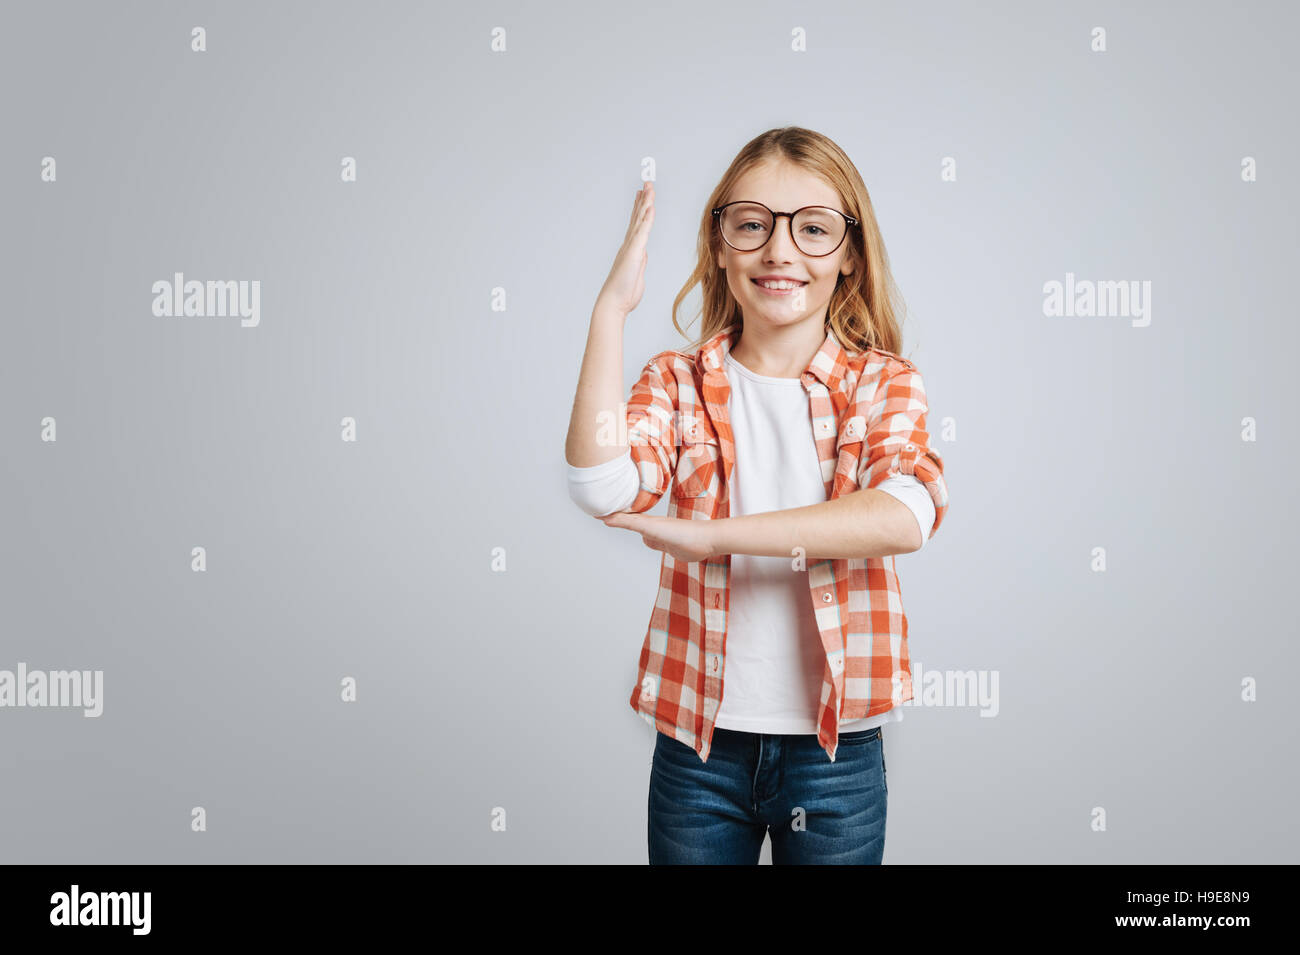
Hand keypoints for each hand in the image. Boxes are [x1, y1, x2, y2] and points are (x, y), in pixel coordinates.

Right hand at [595, 181, 654, 315]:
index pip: (637, 225)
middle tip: (646, 184)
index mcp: (631, 249)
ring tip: (649, 188)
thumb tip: (642, 256)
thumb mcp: (636, 274)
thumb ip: (639, 263)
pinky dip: (647, 220)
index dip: (640, 209)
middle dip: (643, 200)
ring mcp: (631, 248)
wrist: (613, 303)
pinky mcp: (634, 253)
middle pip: (638, 217)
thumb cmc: (623, 293)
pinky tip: (651, 208)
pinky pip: (642, 233)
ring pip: (640, 221)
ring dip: (645, 203)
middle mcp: (630, 245)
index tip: (643, 196)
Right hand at [598, 509, 715, 562]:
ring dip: (631, 526)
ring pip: (640, 530)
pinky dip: (645, 539)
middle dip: (617, 517)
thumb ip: (629, 522)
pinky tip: (645, 539)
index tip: (594, 507)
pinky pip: (652, 542)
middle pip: (630, 520)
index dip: (609, 511)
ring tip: (621, 522)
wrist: (706, 541)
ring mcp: (660, 535)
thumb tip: (605, 518)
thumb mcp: (650, 527)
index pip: (622, 514)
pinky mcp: (669, 545)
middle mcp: (652, 525)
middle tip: (602, 513)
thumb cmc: (680, 532)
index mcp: (646, 520)